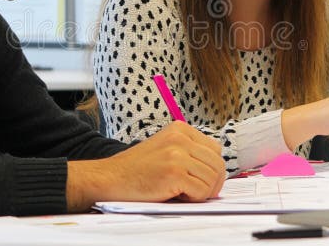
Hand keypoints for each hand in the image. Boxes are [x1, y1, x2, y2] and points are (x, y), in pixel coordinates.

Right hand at [65, 121, 225, 210]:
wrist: (111, 177)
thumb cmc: (137, 169)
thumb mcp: (165, 148)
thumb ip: (189, 152)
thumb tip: (217, 170)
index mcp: (180, 129)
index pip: (215, 150)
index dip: (212, 169)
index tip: (202, 180)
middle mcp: (181, 138)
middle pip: (218, 164)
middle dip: (212, 183)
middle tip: (197, 192)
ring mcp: (177, 154)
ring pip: (213, 178)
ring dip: (202, 192)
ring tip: (183, 193)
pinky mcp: (174, 172)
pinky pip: (201, 191)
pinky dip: (194, 199)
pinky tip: (178, 196)